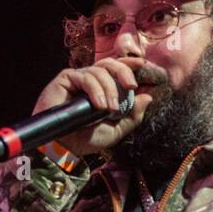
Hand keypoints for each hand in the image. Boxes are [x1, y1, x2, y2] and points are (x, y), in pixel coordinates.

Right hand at [33, 56, 161, 156]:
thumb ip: (132, 115)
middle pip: (109, 64)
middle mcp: (90, 81)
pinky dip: (95, 90)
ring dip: (109, 90)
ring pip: (99, 71)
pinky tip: (99, 105)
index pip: (116, 70)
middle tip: (132, 85)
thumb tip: (148, 97)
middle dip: (124, 71)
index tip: (143, 64)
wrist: (64, 147)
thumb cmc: (86, 139)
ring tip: (110, 109)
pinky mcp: (66, 79)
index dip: (128, 64)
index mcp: (102, 89)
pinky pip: (85, 77)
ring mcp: (78, 79)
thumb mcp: (116, 130)